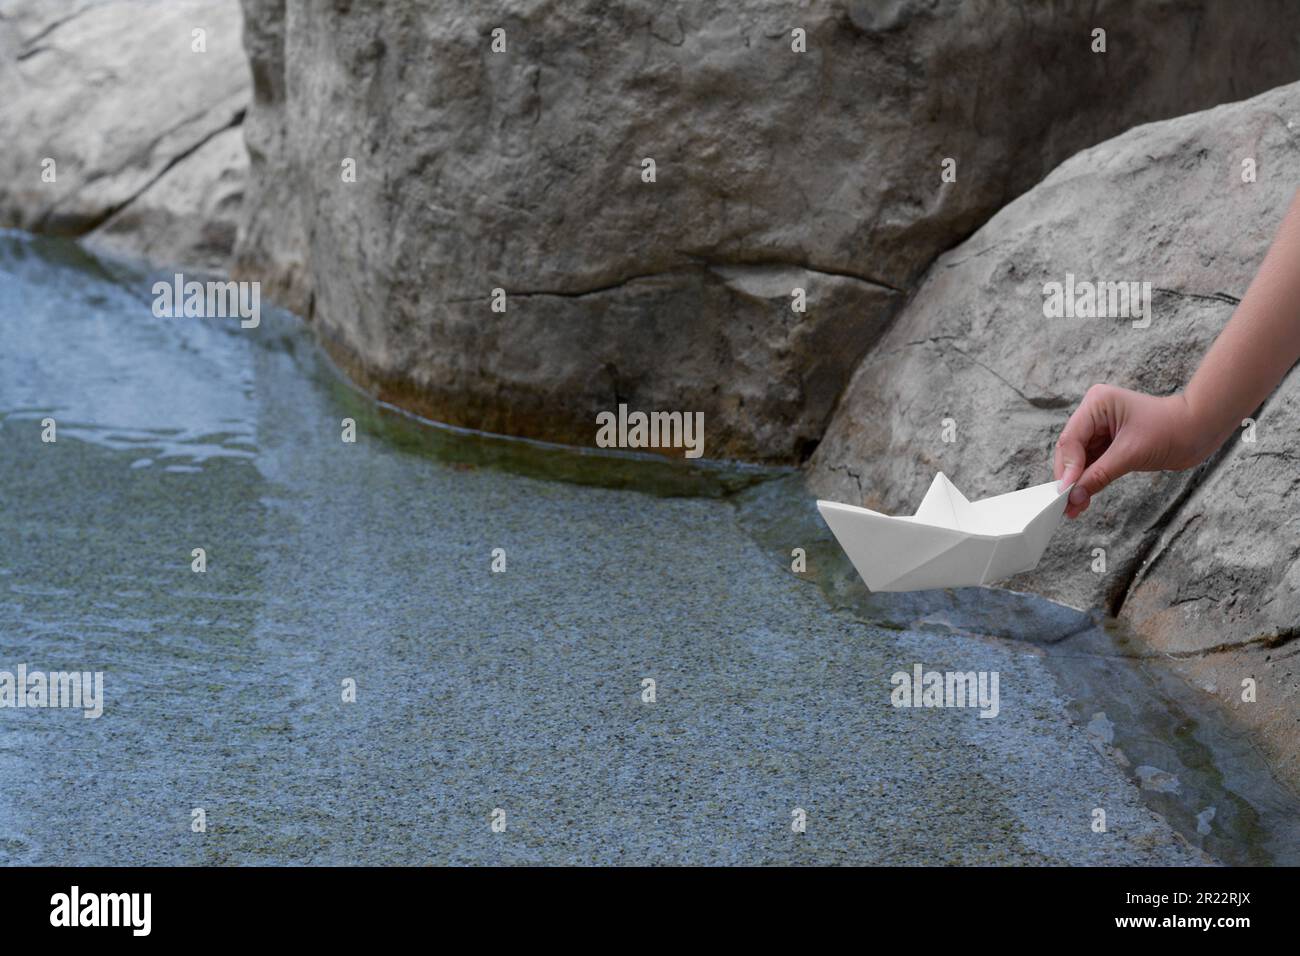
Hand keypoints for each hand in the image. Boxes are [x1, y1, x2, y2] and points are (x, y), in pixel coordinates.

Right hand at [1053, 385, 1203, 517]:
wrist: (1200, 431)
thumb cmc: (1171, 430)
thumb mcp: (1131, 453)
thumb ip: (1098, 475)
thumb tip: (1074, 497)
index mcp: (1096, 404)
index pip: (1071, 439)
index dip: (1068, 468)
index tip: (1066, 493)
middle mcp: (1094, 414)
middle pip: (1071, 450)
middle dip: (1069, 478)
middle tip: (1065, 505)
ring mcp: (1100, 429)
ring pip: (1078, 460)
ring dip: (1077, 483)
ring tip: (1073, 508)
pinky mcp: (1109, 443)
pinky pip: (1092, 464)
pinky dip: (1088, 481)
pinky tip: (1083, 498)